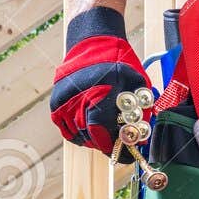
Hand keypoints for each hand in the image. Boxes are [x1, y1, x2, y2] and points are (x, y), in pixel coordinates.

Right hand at [49, 7, 152, 155]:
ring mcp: (63, 103)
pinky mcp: (56, 104)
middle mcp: (77, 100)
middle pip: (92, 138)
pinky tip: (92, 128)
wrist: (92, 42)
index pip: (102, 134)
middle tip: (121, 146)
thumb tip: (142, 139)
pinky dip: (80, 134)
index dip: (116, 149)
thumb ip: (142, 111)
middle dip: (108, 145)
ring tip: (107, 135)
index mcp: (98, 94)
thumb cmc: (119, 63)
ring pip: (79, 136)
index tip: (129, 156)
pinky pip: (67, 130)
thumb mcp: (138, 83)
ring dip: (94, 140)